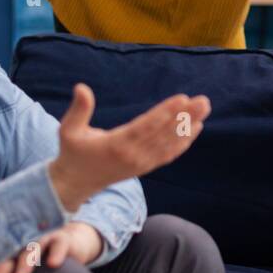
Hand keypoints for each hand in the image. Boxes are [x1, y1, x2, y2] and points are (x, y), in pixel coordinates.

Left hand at [0, 223, 102, 272]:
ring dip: (25, 262)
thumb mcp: (23, 269)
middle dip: (2, 270)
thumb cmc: (41, 261)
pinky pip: (59, 245)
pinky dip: (56, 253)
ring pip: (32, 248)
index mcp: (11, 247)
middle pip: (10, 253)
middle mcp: (25, 240)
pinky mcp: (62, 238)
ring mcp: (43, 238)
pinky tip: (52, 264)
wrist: (71, 244)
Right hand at [48, 84, 210, 210]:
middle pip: (164, 133)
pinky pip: (168, 154)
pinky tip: (196, 128)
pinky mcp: (144, 167)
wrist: (75, 184)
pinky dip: (183, 142)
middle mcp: (133, 155)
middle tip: (204, 100)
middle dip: (185, 116)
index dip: (165, 112)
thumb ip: (78, 110)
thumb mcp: (69, 130)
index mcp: (116, 144)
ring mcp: (141, 163)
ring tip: (204, 109)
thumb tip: (81, 87)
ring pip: (170, 143)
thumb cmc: (72, 153)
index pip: (147, 126)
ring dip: (188, 126)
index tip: (182, 99)